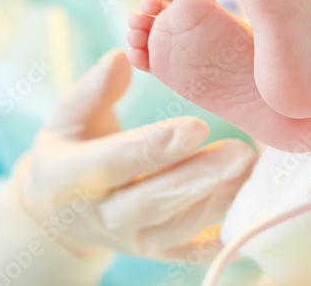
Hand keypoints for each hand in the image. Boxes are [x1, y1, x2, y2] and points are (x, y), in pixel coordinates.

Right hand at [6, 49, 256, 261]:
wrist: (57, 215)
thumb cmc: (69, 150)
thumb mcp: (67, 117)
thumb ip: (94, 90)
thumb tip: (121, 56)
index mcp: (75, 176)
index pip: (119, 160)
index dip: (158, 146)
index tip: (198, 126)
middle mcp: (104, 215)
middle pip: (155, 200)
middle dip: (200, 178)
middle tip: (242, 153)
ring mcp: (132, 240)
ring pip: (179, 225)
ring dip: (219, 199)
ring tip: (253, 170)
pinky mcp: (156, 254)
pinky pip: (192, 251)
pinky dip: (222, 237)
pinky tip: (251, 211)